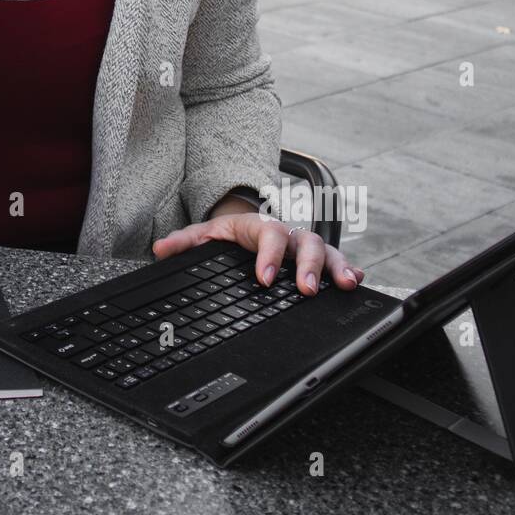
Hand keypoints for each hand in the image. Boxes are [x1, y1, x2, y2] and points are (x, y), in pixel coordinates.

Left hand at [152, 195, 364, 296]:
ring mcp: (304, 247)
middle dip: (307, 266)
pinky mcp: (318, 260)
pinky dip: (349, 270)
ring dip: (336, 267)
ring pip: (326, 251)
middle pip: (304, 242)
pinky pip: (338, 262)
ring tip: (343, 285)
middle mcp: (287, 235)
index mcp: (260, 227)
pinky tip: (356, 282)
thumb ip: (183, 243)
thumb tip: (159, 249)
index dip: (268, 256)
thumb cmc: (228, 235)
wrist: (245, 225)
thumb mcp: (204, 235)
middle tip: (305, 289)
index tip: (264, 278)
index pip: (269, 236)